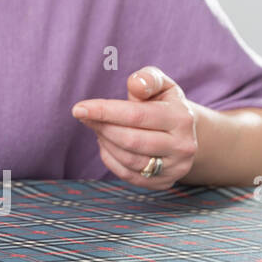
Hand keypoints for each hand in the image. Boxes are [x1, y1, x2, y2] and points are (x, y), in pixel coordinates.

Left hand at [73, 65, 197, 190]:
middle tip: (85, 116)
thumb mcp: (161, 85)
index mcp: (182, 118)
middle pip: (131, 140)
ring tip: (99, 128)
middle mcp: (183, 146)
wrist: (183, 133)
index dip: (104, 111)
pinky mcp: (164, 183)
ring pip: (128, 160)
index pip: (136, 115)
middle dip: (102, 127)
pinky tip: (106, 144)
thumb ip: (148, 79)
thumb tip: (136, 84)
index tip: (78, 108)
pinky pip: (127, 175)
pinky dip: (109, 159)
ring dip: (105, 142)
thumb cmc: (163, 103)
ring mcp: (175, 168)